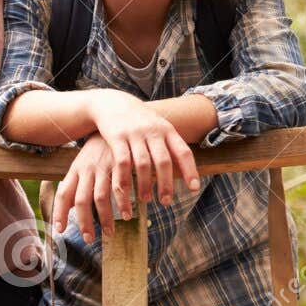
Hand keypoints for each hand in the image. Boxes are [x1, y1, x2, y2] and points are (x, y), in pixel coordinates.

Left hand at [54, 133, 124, 236]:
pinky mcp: (120, 165)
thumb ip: (77, 184)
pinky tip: (129, 215)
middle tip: (89, 239)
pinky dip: (124, 204)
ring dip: (105, 218)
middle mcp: (86, 169)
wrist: (116, 125)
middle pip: (81, 200)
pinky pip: (121, 189)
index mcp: (75, 170)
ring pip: (100, 198)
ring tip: (109, 234)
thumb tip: (69, 208)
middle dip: (84, 222)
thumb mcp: (84, 165)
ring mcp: (103, 167)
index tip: (60, 229)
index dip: (60, 212)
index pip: (63, 193)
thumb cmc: (99, 150)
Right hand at [87, 89, 199, 209]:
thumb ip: (169, 144)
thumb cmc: (138, 120)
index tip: (194, 189)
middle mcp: (152, 131)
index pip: (183, 152)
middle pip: (163, 161)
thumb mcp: (157, 126)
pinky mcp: (116, 137)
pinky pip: (122, 162)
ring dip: (145, 184)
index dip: (190, 171)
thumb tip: (184, 169)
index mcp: (167, 129)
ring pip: (143, 164)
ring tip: (146, 200)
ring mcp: (134, 134)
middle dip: (166, 184)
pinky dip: (125, 178)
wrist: (111, 102)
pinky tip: (124, 190)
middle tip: (166, 202)